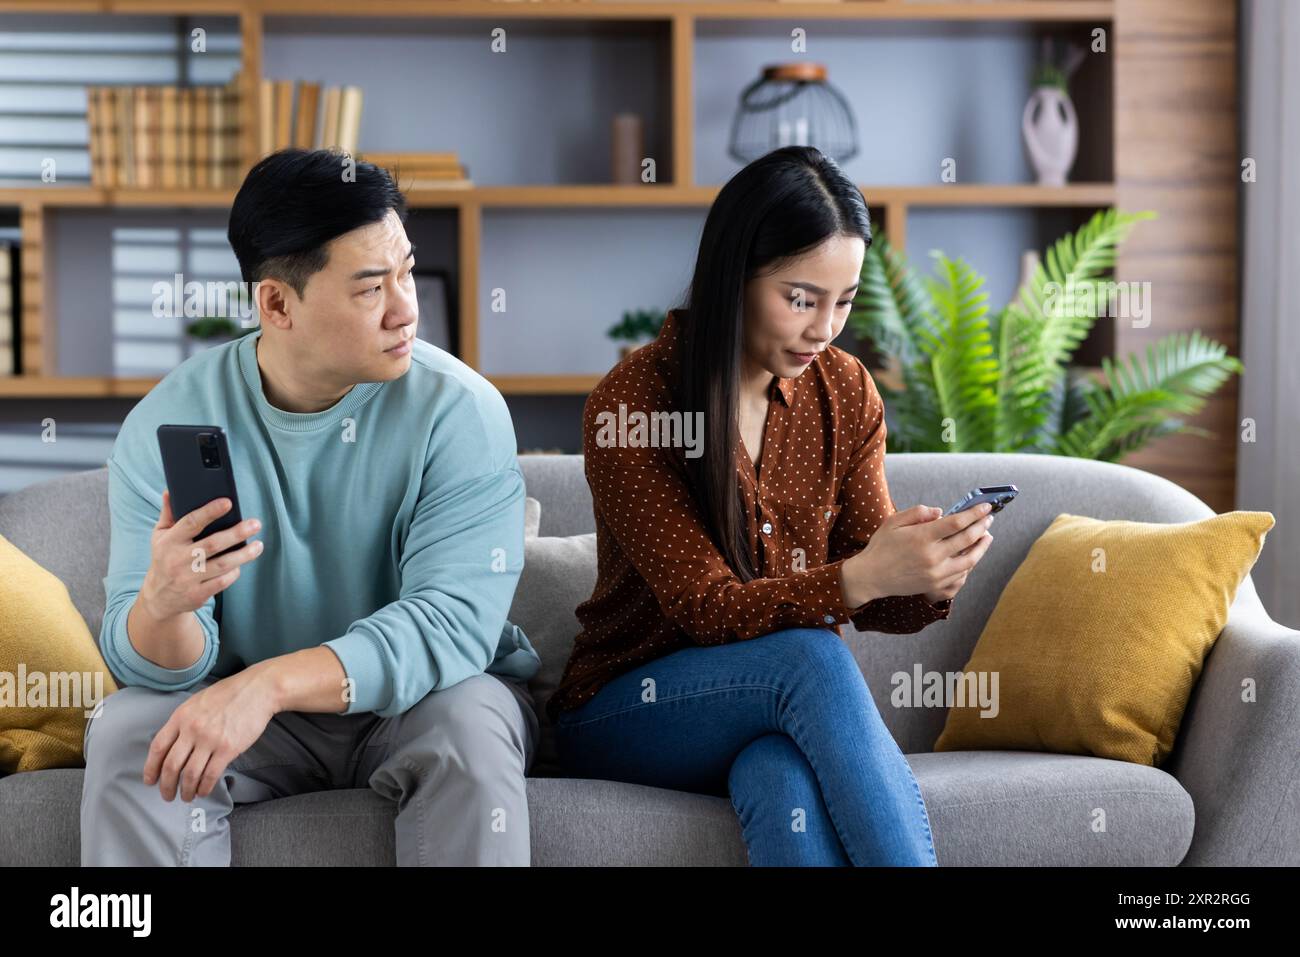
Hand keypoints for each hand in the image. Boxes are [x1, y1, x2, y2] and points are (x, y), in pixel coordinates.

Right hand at [139, 490, 263, 620]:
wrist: (159, 597)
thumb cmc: (164, 559)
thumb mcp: (160, 536)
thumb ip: (168, 514)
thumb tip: (170, 491)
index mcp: (169, 541)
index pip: (191, 523)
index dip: (210, 511)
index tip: (228, 503)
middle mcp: (178, 560)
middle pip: (212, 544)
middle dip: (236, 533)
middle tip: (255, 524)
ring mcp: (188, 579)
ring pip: (222, 564)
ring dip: (244, 554)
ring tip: (258, 545)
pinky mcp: (197, 594)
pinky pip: (222, 582)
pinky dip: (234, 572)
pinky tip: (242, 563)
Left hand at [143, 665, 278, 802]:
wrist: (258, 690)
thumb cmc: (230, 694)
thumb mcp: (197, 702)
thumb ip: (183, 721)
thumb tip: (173, 744)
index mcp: (181, 716)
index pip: (158, 747)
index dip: (151, 768)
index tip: (150, 780)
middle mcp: (192, 729)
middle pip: (171, 765)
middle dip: (166, 785)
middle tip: (167, 795)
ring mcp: (210, 739)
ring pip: (190, 774)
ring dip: (186, 790)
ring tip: (186, 797)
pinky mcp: (228, 748)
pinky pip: (211, 775)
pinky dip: (205, 787)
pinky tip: (203, 791)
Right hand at [843, 503, 994, 606]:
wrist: (871, 577)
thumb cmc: (881, 546)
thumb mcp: (893, 522)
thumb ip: (917, 512)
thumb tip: (941, 511)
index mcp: (921, 537)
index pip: (957, 522)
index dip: (974, 513)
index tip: (985, 506)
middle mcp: (932, 556)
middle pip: (967, 539)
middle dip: (982, 526)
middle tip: (989, 518)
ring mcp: (935, 573)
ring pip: (970, 559)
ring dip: (982, 546)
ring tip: (987, 536)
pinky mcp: (936, 586)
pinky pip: (962, 574)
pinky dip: (971, 562)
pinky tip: (972, 554)